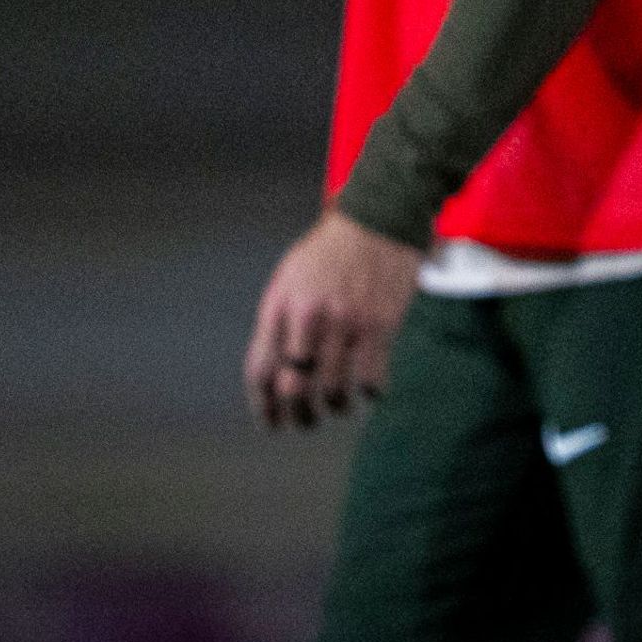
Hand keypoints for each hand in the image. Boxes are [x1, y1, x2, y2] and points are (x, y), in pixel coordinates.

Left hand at [244, 208, 422, 430]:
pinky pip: (371, 379)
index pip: (261, 370)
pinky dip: (369, 394)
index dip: (263, 405)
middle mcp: (308, 317)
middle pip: (293, 388)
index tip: (270, 422)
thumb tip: (274, 374)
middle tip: (304, 422)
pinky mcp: (380, 325)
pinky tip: (369, 393)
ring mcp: (346, 322)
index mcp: (280, 305)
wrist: (379, 219)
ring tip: (338, 408)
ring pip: (333, 390)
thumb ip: (279, 322)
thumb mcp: (289, 279)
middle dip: (297, 415)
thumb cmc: (330, 252)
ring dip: (334, 408)